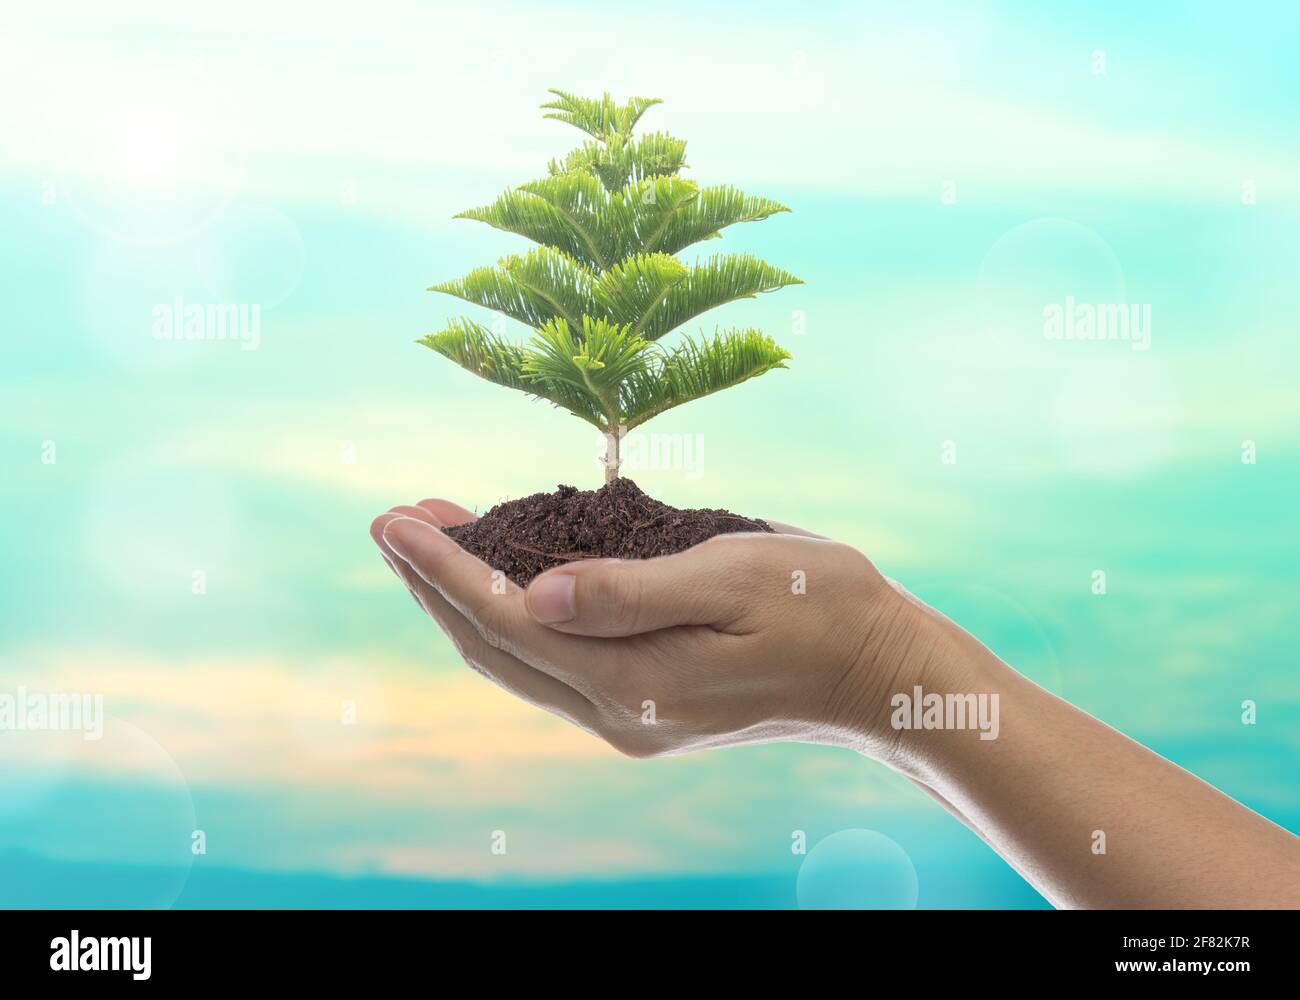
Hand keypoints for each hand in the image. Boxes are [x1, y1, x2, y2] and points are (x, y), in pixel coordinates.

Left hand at [370, 498, 951, 760]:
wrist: (878, 671)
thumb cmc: (818, 606)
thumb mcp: (731, 578)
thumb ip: (629, 591)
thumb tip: (532, 593)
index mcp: (634, 680)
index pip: (507, 620)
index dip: (443, 569)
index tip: (394, 519)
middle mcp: (619, 712)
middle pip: (496, 648)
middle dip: (436, 583)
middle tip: (393, 519)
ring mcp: (630, 716)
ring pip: (518, 660)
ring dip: (465, 601)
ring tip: (429, 540)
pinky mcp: (645, 705)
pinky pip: (551, 662)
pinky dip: (510, 617)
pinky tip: (502, 579)